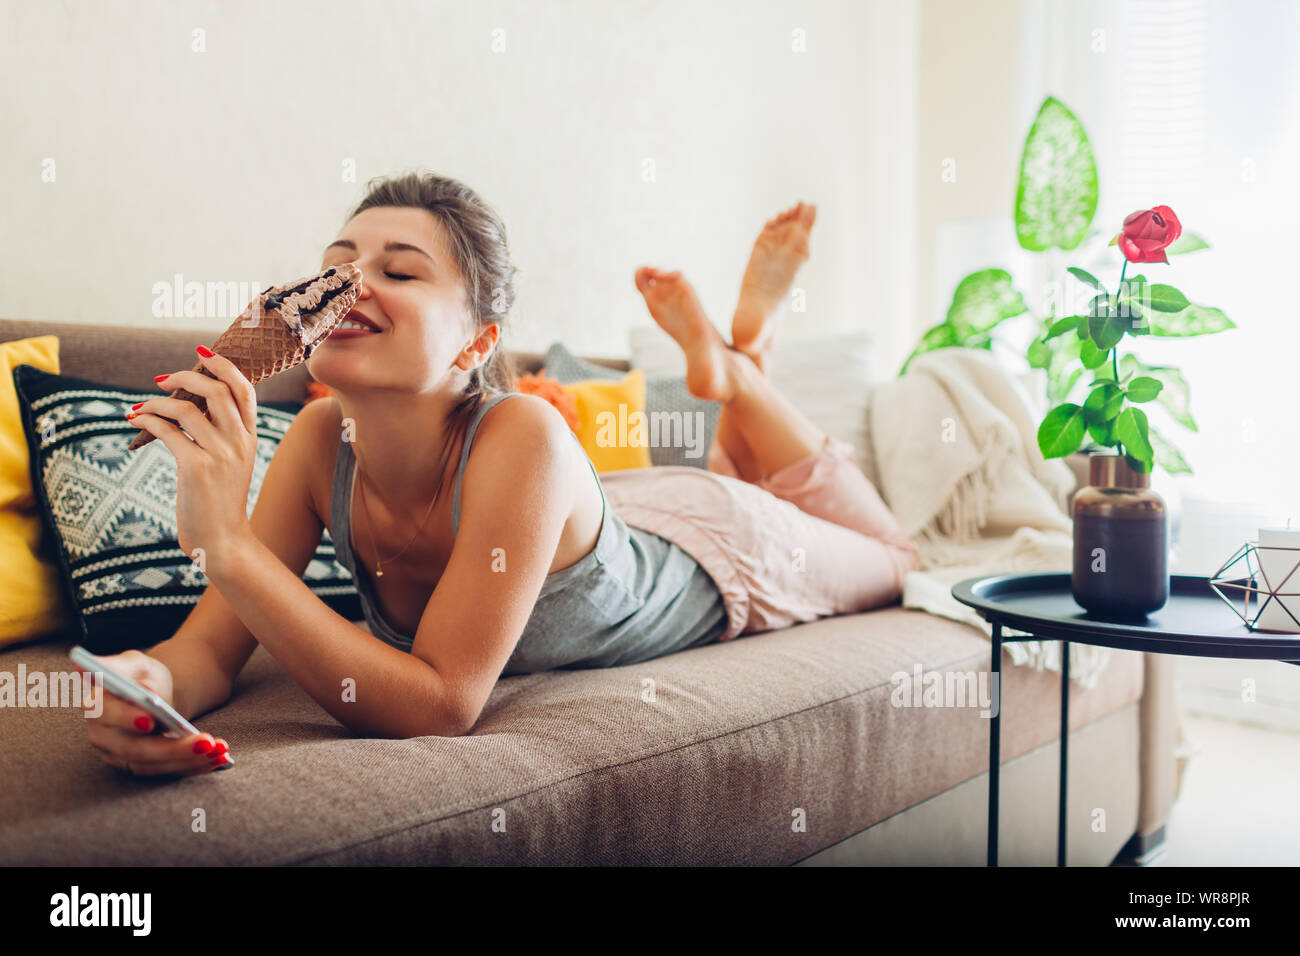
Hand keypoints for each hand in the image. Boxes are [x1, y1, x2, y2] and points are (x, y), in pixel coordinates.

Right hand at [81, 650, 231, 776]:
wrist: (157, 694)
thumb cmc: (142, 677)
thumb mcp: (134, 663)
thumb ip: (116, 665)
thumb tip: (87, 665)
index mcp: (97, 707)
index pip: (107, 715)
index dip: (126, 718)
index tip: (149, 719)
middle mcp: (103, 736)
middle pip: (135, 749)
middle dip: (172, 748)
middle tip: (205, 742)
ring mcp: (120, 756)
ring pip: (154, 764)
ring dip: (189, 760)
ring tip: (218, 750)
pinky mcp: (140, 767)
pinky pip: (166, 771)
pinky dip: (193, 766)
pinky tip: (217, 759)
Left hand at [128, 346, 258, 559]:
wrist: (221, 540)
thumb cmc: (218, 501)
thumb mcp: (230, 462)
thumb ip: (220, 434)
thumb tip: (187, 403)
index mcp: (249, 437)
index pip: (244, 389)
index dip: (224, 365)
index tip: (202, 352)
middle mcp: (239, 442)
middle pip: (216, 390)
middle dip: (186, 376)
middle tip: (162, 380)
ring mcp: (220, 455)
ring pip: (186, 409)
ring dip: (156, 402)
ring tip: (140, 407)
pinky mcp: (197, 469)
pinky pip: (168, 431)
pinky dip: (148, 419)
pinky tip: (137, 420)